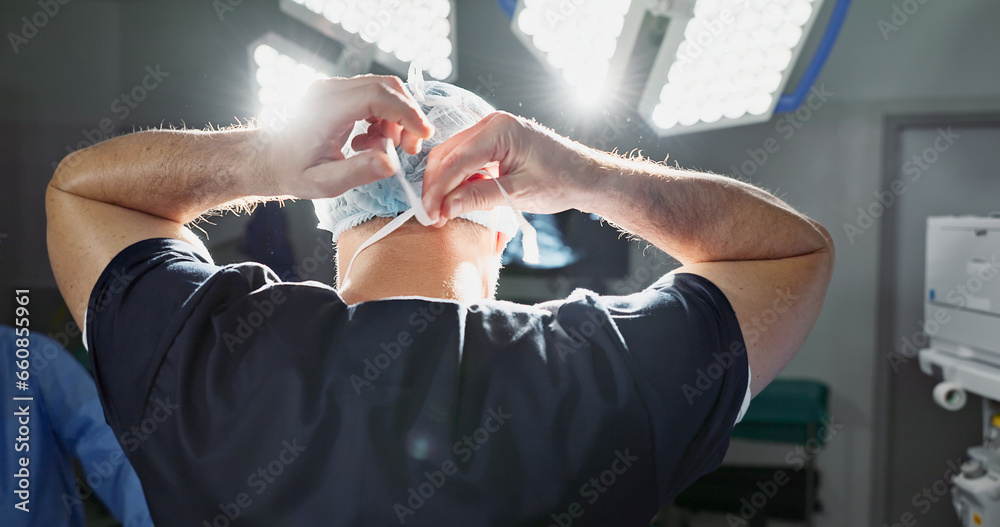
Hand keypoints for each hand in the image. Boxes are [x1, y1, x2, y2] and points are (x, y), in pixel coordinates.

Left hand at [265, 75, 433, 198]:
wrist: (269, 158)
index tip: (423, 135)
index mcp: (325, 109)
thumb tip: (389, 163)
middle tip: (410, 148)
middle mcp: (329, 90)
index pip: (377, 96)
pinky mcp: (339, 92)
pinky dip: (383, 117)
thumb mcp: (323, 183)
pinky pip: (374, 95)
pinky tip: (370, 141)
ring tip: (385, 148)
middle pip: (386, 87)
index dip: (406, 113)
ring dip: (396, 118)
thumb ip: (357, 173)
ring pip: (383, 89)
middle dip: (407, 116)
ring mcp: (333, 88)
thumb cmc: (293, 171)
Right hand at [421, 112, 598, 225]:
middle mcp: (492, 124)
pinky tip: (455, 201)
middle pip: (448, 154)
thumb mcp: (518, 193)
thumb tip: (445, 208)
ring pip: (452, 157)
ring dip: (443, 184)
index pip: (456, 159)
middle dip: (436, 186)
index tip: (430, 214)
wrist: (585, 177)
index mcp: (500, 129)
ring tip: (440, 212)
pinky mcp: (493, 145)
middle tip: (430, 216)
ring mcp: (491, 133)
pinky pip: (466, 161)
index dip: (439, 189)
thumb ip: (478, 198)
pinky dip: (457, 180)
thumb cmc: (561, 181)